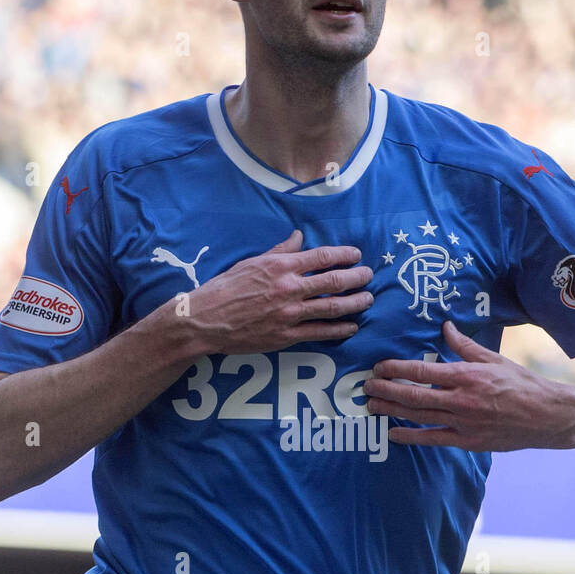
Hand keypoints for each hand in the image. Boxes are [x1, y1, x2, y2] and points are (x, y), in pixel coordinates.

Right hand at [172, 229, 373, 354]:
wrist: (205, 320)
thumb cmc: (225, 288)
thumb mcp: (251, 262)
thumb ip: (279, 251)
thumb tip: (299, 237)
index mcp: (280, 266)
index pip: (321, 257)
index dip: (344, 255)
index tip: (356, 254)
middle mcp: (288, 288)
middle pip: (333, 281)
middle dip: (357, 278)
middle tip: (369, 276)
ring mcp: (289, 314)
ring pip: (332, 307)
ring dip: (355, 303)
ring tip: (368, 300)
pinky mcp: (286, 336)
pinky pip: (320, 332)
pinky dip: (339, 329)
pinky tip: (351, 326)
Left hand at [363, 319, 574, 450]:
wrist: (547, 416)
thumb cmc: (522, 383)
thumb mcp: (494, 358)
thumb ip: (464, 345)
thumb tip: (445, 326)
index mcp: (467, 375)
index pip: (423, 371)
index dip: (396, 369)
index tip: (379, 367)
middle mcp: (462, 399)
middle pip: (414, 395)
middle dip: (386, 390)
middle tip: (366, 387)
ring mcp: (464, 423)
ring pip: (419, 416)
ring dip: (392, 411)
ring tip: (371, 406)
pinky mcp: (468, 441)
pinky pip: (433, 439)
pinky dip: (411, 436)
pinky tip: (393, 433)